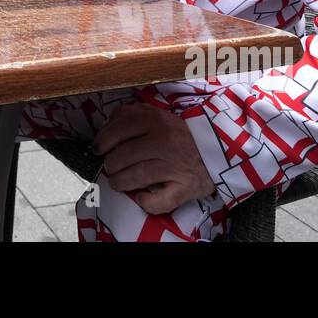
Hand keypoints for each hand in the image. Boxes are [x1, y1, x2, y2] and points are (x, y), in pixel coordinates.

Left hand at [93, 103, 215, 215]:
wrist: (219, 151)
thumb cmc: (182, 136)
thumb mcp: (158, 116)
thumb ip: (132, 114)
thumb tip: (106, 126)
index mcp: (156, 120)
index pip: (117, 130)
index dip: (102, 141)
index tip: (98, 148)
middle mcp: (164, 141)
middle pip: (122, 156)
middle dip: (110, 165)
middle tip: (111, 167)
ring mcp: (174, 165)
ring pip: (134, 177)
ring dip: (119, 182)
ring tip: (117, 182)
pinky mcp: (185, 187)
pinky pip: (159, 200)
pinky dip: (146, 202)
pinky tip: (141, 197)